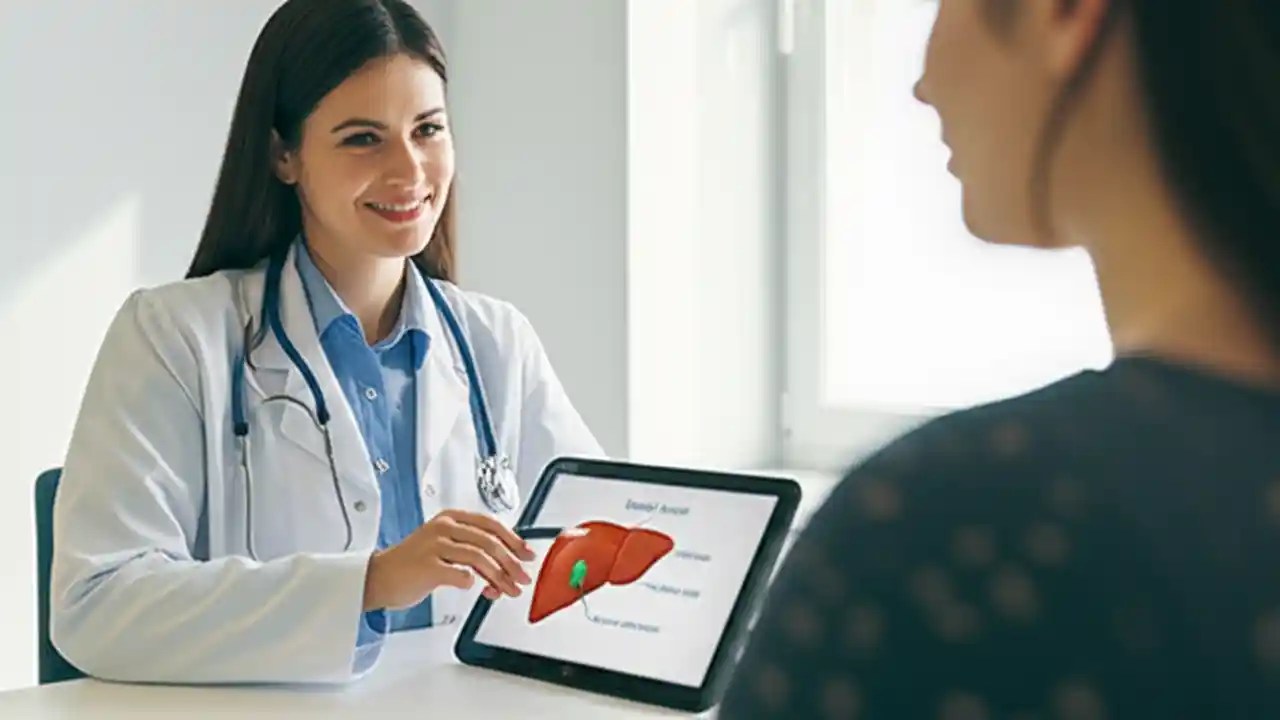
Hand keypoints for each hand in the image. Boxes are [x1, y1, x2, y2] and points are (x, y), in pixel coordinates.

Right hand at [362, 509, 536, 611]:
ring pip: (479, 558)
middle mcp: (443, 528)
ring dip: (498, 577)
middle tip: (522, 578)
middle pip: (488, 542)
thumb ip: (472, 551)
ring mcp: (434, 546)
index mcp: (450, 518)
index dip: (513, 539)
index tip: (527, 554)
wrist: (378, 578)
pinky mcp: (427, 566)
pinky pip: (460, 574)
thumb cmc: (413, 564)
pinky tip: (475, 588)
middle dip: (511, 562)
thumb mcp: (444, 548)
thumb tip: (506, 564)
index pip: (490, 524)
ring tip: (507, 590)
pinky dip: (472, 582)